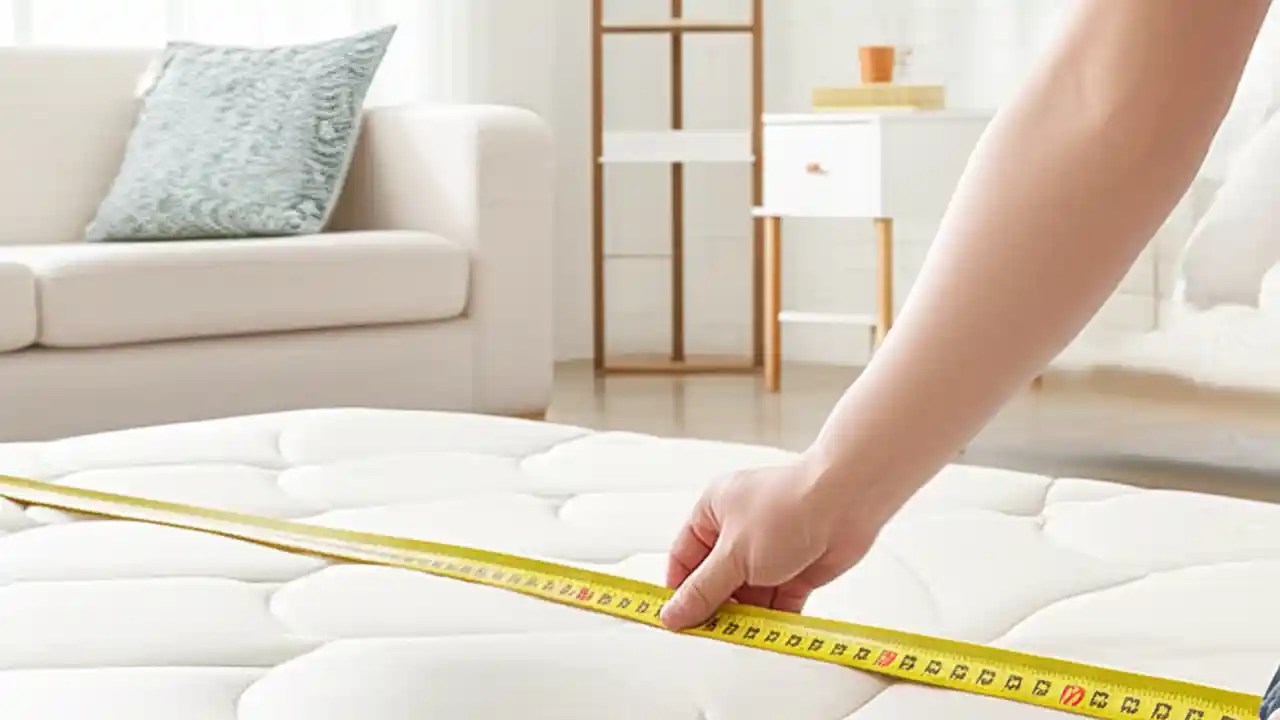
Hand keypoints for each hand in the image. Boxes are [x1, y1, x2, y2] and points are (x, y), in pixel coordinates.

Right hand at [660, 457, 887, 629]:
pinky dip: (773, 618)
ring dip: (745, 615)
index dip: (679, 590)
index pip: (684, 558)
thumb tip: (673, 613)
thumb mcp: (733, 555)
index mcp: (714, 512)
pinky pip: (776, 602)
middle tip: (710, 633)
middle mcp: (739, 530)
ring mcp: (768, 551)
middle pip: (716, 580)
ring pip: (747, 594)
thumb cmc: (789, 508)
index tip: (676, 621)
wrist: (847, 505)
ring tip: (742, 636)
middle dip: (715, 606)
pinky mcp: (795, 569)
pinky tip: (768, 633)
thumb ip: (703, 590)